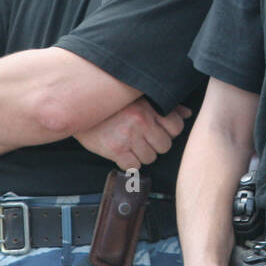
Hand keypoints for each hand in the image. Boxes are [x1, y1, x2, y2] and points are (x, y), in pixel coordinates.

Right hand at [73, 98, 188, 170]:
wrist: (78, 107)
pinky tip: (125, 153)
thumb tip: (186, 114)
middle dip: (156, 144)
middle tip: (145, 139)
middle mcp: (141, 121)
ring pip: (151, 158)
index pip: (176, 127)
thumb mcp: (139, 98)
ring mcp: (128, 137)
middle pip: (165, 145)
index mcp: (149, 107)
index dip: (169, 132)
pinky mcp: (115, 150)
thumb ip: (166, 106)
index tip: (160, 131)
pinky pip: (133, 166)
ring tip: (133, 145)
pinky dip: (130, 163)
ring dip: (144, 155)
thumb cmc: (111, 104)